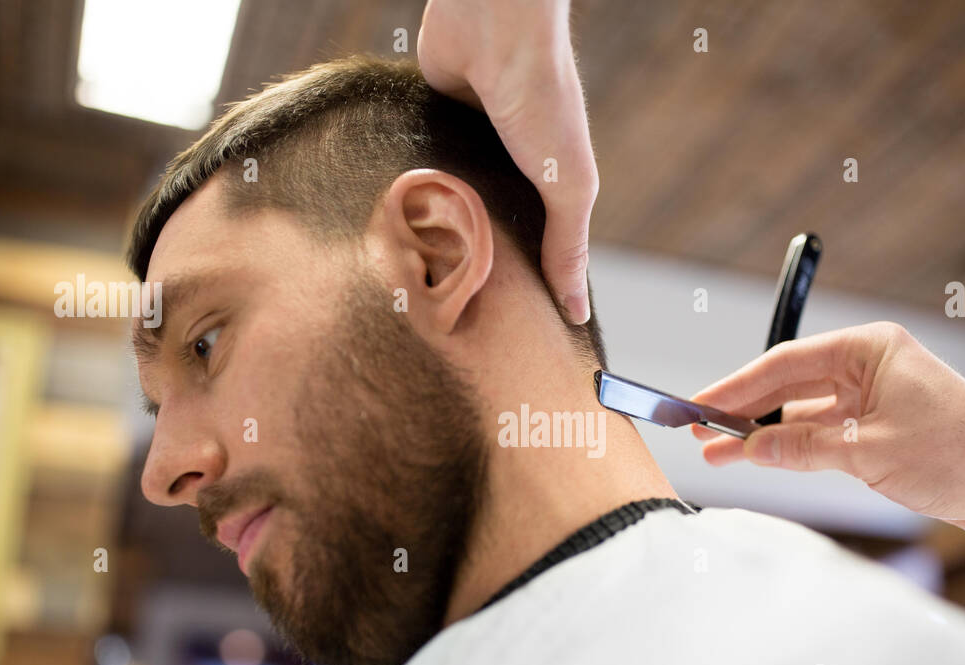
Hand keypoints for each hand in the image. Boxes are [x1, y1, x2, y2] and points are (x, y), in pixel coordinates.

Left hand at [418, 0, 596, 323]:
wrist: (493, 27)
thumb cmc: (542, 100)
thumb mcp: (566, 184)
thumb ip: (567, 246)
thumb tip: (576, 314)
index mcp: (545, 186)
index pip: (533, 251)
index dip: (521, 290)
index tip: (502, 333)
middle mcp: (505, 173)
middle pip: (485, 236)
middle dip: (470, 270)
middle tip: (448, 322)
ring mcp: (464, 152)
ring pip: (446, 211)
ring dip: (433, 236)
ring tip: (411, 285)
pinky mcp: (428, 129)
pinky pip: (416, 175)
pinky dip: (407, 195)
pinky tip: (389, 230)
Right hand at [688, 321, 964, 545]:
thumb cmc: (960, 454)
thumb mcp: (868, 453)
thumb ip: (802, 448)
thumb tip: (749, 449)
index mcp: (867, 350)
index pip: (783, 364)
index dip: (735, 389)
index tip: (698, 407)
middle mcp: (867, 366)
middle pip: (787, 385)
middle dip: (743, 412)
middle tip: (697, 431)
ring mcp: (873, 397)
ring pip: (801, 412)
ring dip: (764, 435)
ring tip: (718, 451)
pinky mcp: (880, 428)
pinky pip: (822, 433)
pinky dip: (793, 447)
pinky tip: (761, 458)